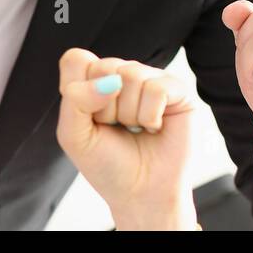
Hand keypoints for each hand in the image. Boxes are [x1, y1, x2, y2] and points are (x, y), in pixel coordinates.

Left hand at [56, 49, 198, 230]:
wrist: (140, 193)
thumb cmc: (106, 164)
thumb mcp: (73, 135)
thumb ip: (76, 100)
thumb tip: (110, 80)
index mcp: (93, 81)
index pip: (76, 59)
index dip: (77, 90)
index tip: (87, 117)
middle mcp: (122, 75)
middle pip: (104, 66)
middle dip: (104, 107)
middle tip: (114, 127)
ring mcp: (151, 80)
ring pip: (130, 75)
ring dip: (128, 113)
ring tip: (135, 128)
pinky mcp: (178, 91)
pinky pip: (157, 87)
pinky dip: (150, 115)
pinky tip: (154, 128)